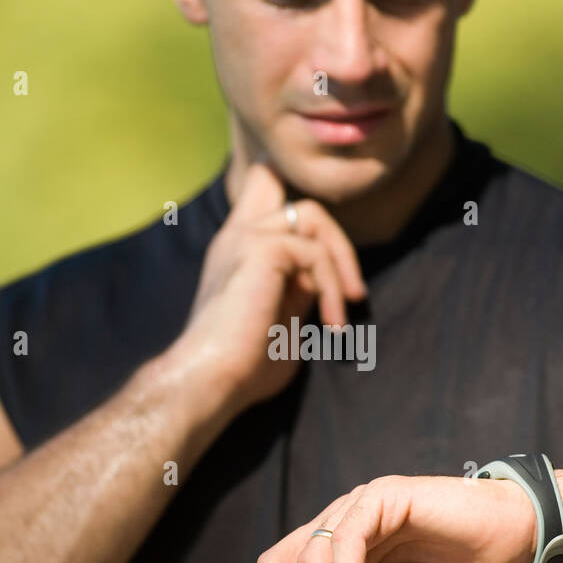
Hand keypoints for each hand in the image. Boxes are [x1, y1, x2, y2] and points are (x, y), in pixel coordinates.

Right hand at [174, 158, 367, 412]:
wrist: (210, 379)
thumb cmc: (243, 365)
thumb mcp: (283, 321)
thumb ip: (298, 292)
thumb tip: (319, 280)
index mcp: (238, 247)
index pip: (261, 183)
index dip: (292, 194)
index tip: (322, 250)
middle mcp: (238, 234)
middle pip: (287, 185)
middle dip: (327, 230)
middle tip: (352, 293)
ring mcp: (248, 237)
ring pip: (313, 216)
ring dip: (340, 263)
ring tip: (340, 316)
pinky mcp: (262, 249)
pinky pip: (316, 253)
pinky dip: (332, 288)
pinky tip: (330, 324)